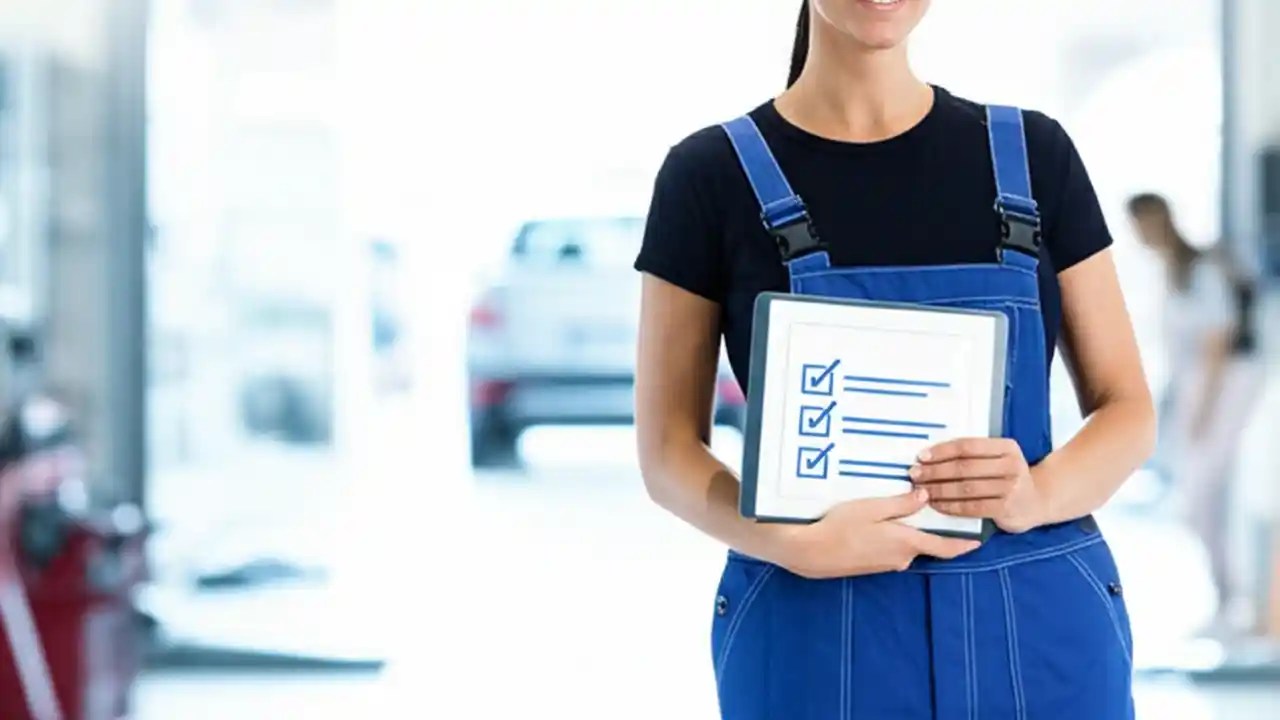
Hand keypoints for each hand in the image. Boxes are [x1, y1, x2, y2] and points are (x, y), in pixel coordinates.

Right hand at [778, 488, 980, 579]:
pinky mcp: (872, 566)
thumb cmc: (839, 527)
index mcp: (906, 542)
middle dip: (927, 527)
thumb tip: (925, 497)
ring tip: (893, 512)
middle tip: (926, 505)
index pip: (944, 546)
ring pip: (905, 545)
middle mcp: (901, 558)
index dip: (964, 544)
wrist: (810, 552)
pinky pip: (890, 549)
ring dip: (905, 531)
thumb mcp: (871, 508)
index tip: (979, 539)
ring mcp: (887, 564)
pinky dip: (891, 538)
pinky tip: (875, 526)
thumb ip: (900, 504)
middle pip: (924, 542)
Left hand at [910, 438, 1046, 533]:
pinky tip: (937, 505)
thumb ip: (973, 455)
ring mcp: (1011, 488)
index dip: (941, 451)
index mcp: (1007, 447)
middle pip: (964, 467)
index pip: (968, 446)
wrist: (1038, 501)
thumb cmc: (1007, 477)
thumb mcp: (998, 459)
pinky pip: (972, 507)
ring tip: (921, 491)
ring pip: (966, 488)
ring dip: (939, 489)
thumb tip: (930, 456)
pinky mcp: (1007, 509)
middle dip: (935, 471)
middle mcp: (1011, 465)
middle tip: (915, 475)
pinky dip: (951, 506)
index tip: (921, 456)